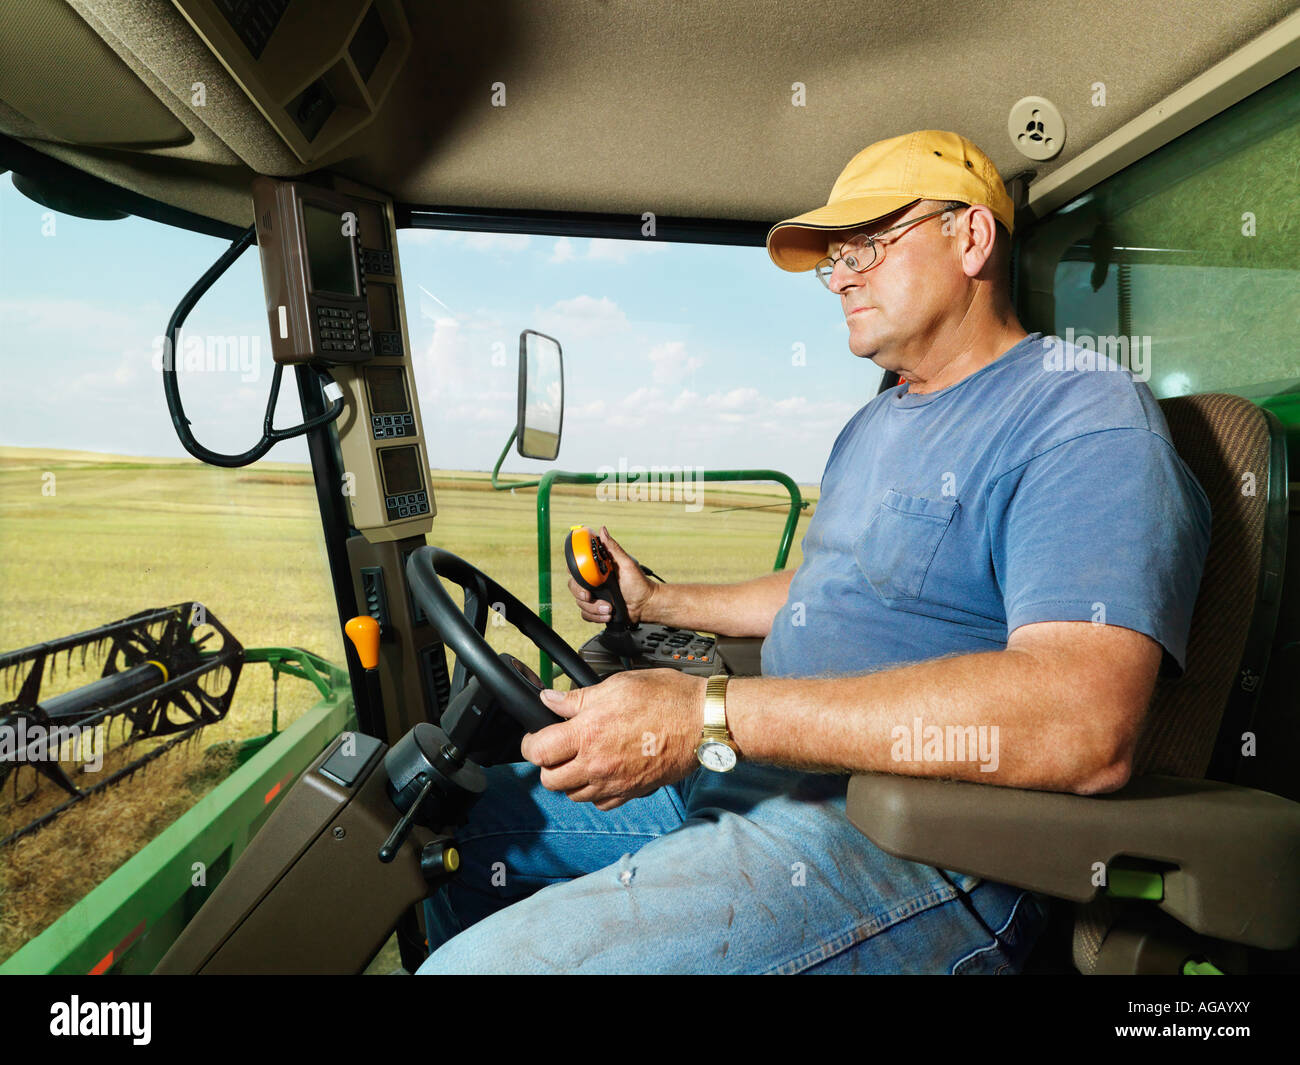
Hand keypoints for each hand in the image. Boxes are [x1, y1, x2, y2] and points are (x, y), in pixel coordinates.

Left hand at [520, 668, 704, 809]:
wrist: (702, 721)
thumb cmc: (666, 698)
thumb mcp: (617, 685)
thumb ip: (578, 698)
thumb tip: (550, 699)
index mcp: (589, 733)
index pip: (539, 751)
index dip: (530, 744)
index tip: (534, 738)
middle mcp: (598, 764)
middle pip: (550, 780)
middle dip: (547, 765)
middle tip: (557, 749)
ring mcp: (615, 782)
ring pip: (574, 795)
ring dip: (570, 780)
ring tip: (580, 760)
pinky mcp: (632, 792)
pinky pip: (601, 803)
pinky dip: (595, 792)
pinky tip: (602, 773)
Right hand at [568, 526, 656, 624]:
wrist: (645, 605)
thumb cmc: (639, 583)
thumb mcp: (626, 563)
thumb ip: (612, 548)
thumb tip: (602, 530)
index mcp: (598, 569)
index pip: (577, 566)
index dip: (574, 570)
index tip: (580, 576)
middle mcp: (594, 582)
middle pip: (574, 586)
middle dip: (580, 593)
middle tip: (590, 596)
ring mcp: (595, 596)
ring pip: (580, 602)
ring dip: (594, 608)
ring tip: (609, 608)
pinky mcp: (597, 609)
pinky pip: (586, 614)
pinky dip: (596, 616)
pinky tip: (608, 614)